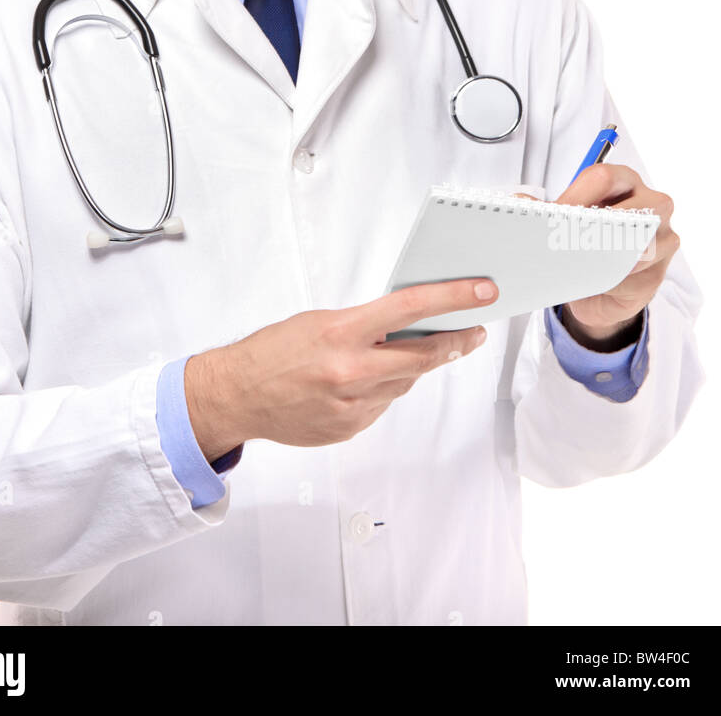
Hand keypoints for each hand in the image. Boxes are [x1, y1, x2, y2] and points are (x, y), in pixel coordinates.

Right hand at [183, 279, 496, 458]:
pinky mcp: (350, 428)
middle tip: (473, 331)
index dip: (454, 298)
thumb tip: (406, 325)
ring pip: (404, 382)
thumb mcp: (320, 321)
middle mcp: (350, 371)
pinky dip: (384, 389)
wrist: (237, 396)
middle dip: (454, 341)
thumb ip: (364, 324)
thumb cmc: (273, 351)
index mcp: (341, 332)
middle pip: (423, 356)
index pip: (411, 308)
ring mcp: (352, 405)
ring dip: (413, 366)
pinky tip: (366, 380)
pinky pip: (383, 404)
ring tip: (406, 351)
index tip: (483, 292)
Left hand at [521, 164, 679, 346]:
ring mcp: (663, 237)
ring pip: (638, 244)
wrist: (602, 288)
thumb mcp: (566, 223)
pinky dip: (612, 281)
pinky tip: (593, 282)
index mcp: (624, 181)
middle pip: (629, 208)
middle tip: (567, 240)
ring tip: (575, 262)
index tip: (555, 216)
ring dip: (604, 255)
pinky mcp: (659, 271)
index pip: (604, 177)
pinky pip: (637, 276)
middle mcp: (651, 204)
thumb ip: (545, 211)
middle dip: (595, 226)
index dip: (577, 197)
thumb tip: (518, 202)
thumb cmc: (588, 244)